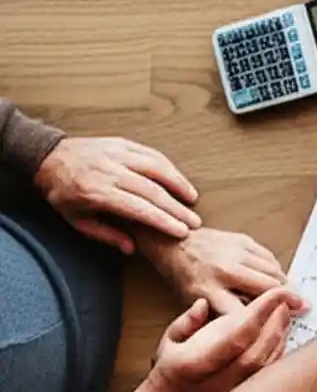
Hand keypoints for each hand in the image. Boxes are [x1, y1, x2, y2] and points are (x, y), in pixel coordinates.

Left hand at [34, 137, 200, 253]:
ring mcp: (117, 154)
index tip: (180, 231)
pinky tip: (178, 179)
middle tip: (194, 221)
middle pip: (152, 190)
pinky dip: (169, 167)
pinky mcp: (122, 144)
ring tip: (192, 198)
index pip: (138, 208)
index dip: (162, 220)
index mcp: (96, 191)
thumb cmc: (62, 192)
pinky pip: (151, 154)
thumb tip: (132, 248)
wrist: (48, 158)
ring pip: (156, 168)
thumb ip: (106, 234)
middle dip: (176, 208)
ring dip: (178, 184)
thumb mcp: (76, 220)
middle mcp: (109, 170)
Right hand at [119, 288, 307, 391]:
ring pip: (268, 363)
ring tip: (285, 313)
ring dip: (281, 335)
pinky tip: (282, 334)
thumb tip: (203, 304)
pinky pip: (269, 373)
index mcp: (195, 363)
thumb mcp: (169, 342)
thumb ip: (187, 321)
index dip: (260, 312)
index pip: (236, 333)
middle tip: (285, 300)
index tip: (275, 294)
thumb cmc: (171, 371)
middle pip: (258, 349)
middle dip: (276, 322)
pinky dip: (280, 351)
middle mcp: (217, 380)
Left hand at [140, 227, 286, 315]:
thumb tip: (254, 319)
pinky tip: (277, 277)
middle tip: (302, 307)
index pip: (242, 312)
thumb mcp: (196, 301)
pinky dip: (276, 269)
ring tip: (290, 294)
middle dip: (287, 299)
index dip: (265, 320)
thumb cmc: (186, 277)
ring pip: (272, 271)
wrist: (175, 243)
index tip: (283, 325)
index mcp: (208, 290)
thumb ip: (223, 311)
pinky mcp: (242, 240)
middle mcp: (224, 270)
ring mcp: (234, 252)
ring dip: (284, 284)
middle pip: (267, 288)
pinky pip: (268, 257)